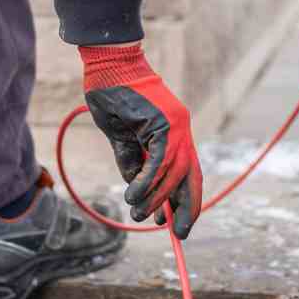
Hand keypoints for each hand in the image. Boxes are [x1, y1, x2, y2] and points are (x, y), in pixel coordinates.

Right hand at [80, 43, 203, 237]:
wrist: (108, 65)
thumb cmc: (111, 95)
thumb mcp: (121, 136)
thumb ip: (131, 159)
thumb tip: (136, 187)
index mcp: (174, 131)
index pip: (186, 171)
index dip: (182, 198)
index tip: (173, 221)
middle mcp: (181, 130)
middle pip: (191, 176)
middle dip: (185, 207)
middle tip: (178, 233)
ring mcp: (176, 126)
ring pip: (174, 173)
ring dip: (156, 199)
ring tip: (140, 216)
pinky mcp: (164, 124)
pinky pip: (159, 163)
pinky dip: (147, 183)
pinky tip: (134, 198)